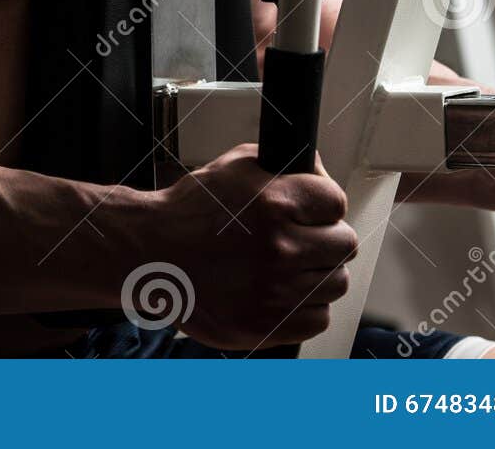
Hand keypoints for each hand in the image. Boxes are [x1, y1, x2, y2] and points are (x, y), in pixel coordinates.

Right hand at [148, 145, 357, 348]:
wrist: (150, 255)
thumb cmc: (189, 212)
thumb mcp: (236, 168)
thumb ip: (285, 167)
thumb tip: (321, 174)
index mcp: (275, 203)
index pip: (336, 203)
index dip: (322, 204)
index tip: (310, 211)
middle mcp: (279, 248)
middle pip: (344, 244)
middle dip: (325, 237)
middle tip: (302, 239)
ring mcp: (275, 292)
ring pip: (336, 282)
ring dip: (318, 273)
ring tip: (288, 266)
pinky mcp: (266, 326)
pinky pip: (318, 318)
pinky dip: (305, 306)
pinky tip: (281, 292)